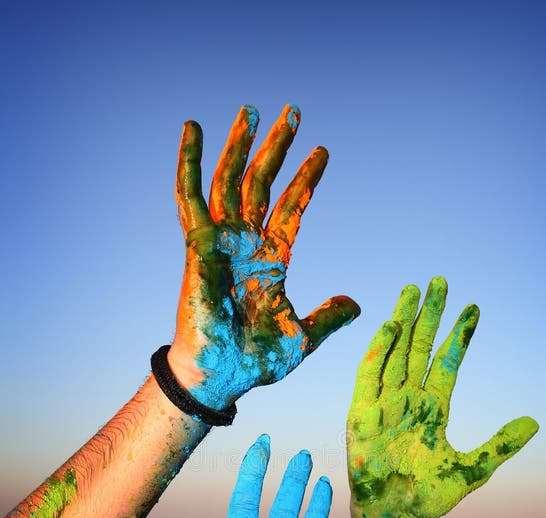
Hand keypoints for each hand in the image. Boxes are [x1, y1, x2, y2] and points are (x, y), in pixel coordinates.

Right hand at [167, 104, 359, 409]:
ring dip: (241, 146)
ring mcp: (221, 242)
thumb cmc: (254, 361)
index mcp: (270, 262)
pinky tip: (193, 130)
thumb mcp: (302, 337)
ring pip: (231, 182)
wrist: (222, 377)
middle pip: (261, 185)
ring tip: (253, 110)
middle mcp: (245, 245)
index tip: (323, 152)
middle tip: (293, 113)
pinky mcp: (198, 246)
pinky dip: (188, 163)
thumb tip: (355, 303)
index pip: (291, 209)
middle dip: (276, 149)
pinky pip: (190, 198)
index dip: (306, 180)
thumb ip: (328, 317)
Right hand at [347, 276, 538, 517]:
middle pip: (418, 348)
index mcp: (432, 410)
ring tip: (413, 291)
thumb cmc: (429, 498)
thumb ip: (501, 444)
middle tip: (440, 281)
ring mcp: (383, 405)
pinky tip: (391, 326)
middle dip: (429, 316)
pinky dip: (378, 351)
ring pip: (393, 354)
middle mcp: (407, 401)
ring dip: (403, 322)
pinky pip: (369, 376)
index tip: (473, 308)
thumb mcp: (474, 469)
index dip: (459, 335)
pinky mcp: (361, 416)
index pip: (447, 362)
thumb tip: (534, 422)